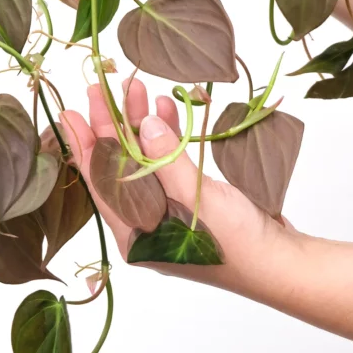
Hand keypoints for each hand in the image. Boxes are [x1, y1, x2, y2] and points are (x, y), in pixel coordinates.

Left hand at [59, 77, 297, 298]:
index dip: (83, 145)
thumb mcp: (195, 200)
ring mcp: (169, 213)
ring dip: (141, 125)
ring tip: (134, 88)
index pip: (99, 183)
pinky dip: (168, 136)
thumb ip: (165, 161)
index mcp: (135, 236)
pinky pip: (170, 163)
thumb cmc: (237, 244)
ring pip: (145, 160)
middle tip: (100, 88)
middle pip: (119, 168)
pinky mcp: (192, 201)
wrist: (283, 264)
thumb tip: (143, 125)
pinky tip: (165, 109)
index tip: (69, 112)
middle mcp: (146, 225)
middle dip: (112, 126)